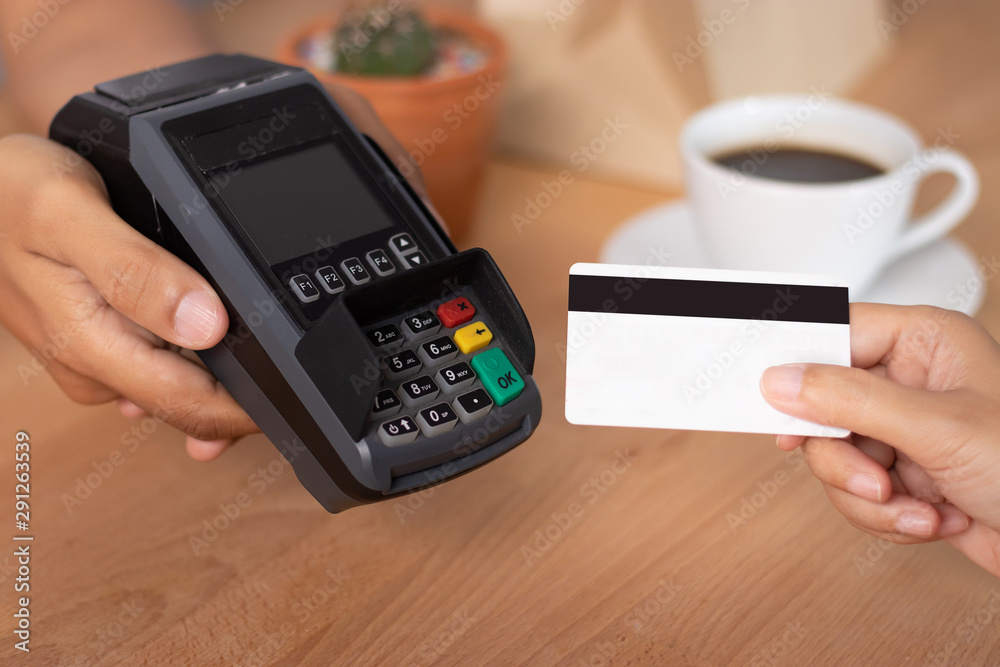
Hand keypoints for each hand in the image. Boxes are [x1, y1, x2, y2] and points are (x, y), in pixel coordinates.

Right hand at [0, 85, 429, 460]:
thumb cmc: (11, 193)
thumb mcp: (70, 218)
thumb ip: (136, 273)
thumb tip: (205, 325)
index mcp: (94, 346)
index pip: (191, 407)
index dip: (252, 413)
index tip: (305, 395)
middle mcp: (97, 366)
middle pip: (191, 407)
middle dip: (251, 404)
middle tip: (313, 382)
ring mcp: (98, 359)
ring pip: (176, 389)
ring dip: (228, 385)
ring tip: (281, 364)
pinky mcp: (101, 343)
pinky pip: (159, 366)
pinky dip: (199, 363)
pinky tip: (225, 348)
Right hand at [759, 303, 999, 576]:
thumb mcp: (938, 428)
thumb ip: (850, 400)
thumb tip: (782, 381)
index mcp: (923, 341)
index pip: (834, 333)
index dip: (796, 364)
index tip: (764, 392)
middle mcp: (908, 381)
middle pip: (821, 406)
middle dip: (846, 459)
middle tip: (875, 478)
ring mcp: (903, 431)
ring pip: (833, 457)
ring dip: (868, 495)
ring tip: (918, 507)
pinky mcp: (903, 475)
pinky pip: (853, 491)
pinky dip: (884, 516)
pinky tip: (931, 520)